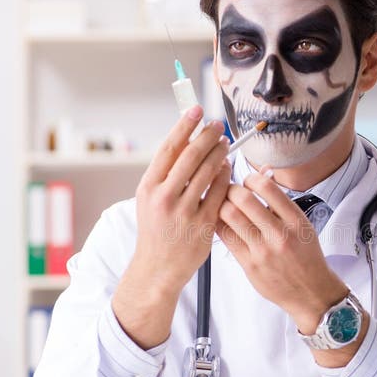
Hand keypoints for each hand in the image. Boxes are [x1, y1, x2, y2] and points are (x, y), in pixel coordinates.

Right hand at [112, 106, 230, 348]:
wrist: (158, 267)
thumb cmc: (156, 228)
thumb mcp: (150, 198)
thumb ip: (165, 173)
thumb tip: (185, 138)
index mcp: (148, 187)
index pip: (169, 148)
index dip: (184, 126)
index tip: (196, 110)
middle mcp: (164, 197)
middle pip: (190, 156)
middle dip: (207, 136)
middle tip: (218, 125)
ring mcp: (184, 212)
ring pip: (208, 172)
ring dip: (219, 153)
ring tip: (225, 143)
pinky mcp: (202, 225)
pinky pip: (219, 193)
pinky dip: (225, 176)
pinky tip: (228, 167)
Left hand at [216, 169, 347, 334]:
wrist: (311, 293)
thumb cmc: (306, 257)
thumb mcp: (302, 225)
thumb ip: (280, 202)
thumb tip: (263, 172)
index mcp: (296, 220)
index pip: (267, 187)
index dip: (250, 178)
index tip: (247, 181)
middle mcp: (280, 234)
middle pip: (243, 198)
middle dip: (231, 189)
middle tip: (230, 192)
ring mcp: (263, 251)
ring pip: (230, 216)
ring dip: (222, 205)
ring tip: (224, 206)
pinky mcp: (249, 265)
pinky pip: (226, 237)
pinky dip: (219, 224)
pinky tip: (222, 222)